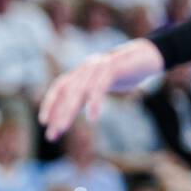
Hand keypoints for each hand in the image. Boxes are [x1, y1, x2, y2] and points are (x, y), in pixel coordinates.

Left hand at [38, 38, 164, 141]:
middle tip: (52, 134)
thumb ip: (85, 96)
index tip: (44, 122)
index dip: (50, 103)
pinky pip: (100, 86)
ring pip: (79, 89)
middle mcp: (86, 68)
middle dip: (57, 114)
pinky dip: (94, 101)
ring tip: (63, 128)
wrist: (147, 56)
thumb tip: (67, 113)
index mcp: (81, 72)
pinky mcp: (114, 67)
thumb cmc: (123, 74)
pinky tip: (92, 117)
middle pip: (67, 92)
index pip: (59, 87)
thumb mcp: (101, 86)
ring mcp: (98, 65)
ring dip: (68, 110)